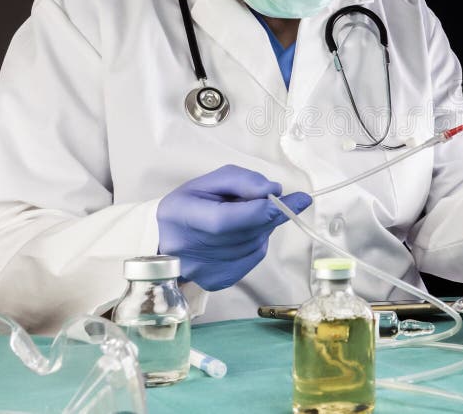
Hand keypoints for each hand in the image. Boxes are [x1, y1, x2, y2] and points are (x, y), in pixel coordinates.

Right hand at [157, 164, 311, 289]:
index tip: (296, 199)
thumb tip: (274, 190)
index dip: (263, 211)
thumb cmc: (191, 204)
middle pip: (247, 232)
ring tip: (246, 217)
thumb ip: (242, 180)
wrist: (166, 237)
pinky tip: (242, 234)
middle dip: (269, 214)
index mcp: (182, 216)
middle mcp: (188, 250)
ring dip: (262, 227)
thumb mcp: (211, 181)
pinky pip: (253, 258)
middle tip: (277, 200)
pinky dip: (256, 242)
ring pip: (255, 245)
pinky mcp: (217, 281)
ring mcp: (203, 271)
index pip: (227, 220)